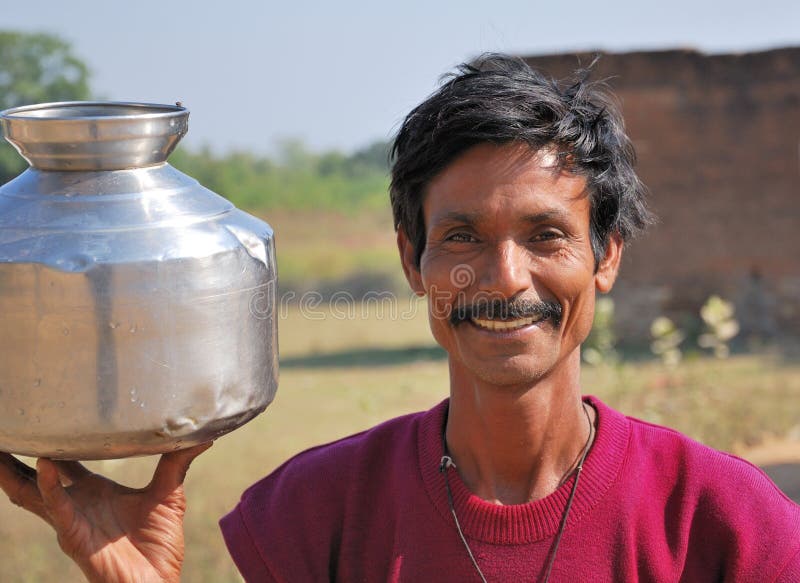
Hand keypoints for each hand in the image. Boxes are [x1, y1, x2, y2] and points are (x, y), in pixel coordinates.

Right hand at [0, 442, 211, 582]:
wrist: (157, 582)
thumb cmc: (159, 545)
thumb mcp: (169, 494)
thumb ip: (178, 463)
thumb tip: (204, 436)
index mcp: (95, 491)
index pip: (65, 462)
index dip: (51, 443)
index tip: (41, 419)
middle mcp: (77, 502)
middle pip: (37, 476)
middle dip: (16, 458)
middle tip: (5, 432)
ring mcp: (71, 519)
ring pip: (33, 492)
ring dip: (14, 472)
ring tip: (1, 449)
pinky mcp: (74, 535)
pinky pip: (57, 507)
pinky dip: (50, 486)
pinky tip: (45, 465)